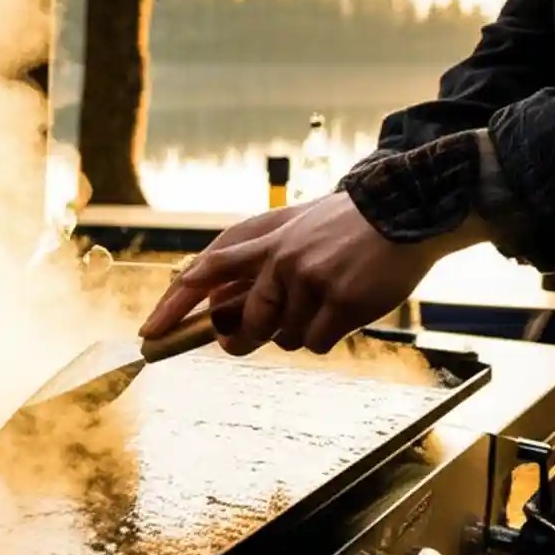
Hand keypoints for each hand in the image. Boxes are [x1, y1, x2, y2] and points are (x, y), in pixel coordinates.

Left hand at [139, 193, 484, 355]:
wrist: (404, 211)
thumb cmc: (345, 229)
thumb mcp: (291, 232)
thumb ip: (256, 264)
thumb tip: (219, 309)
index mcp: (263, 240)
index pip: (204, 273)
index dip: (173, 305)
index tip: (149, 333)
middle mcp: (279, 259)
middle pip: (244, 324)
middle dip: (244, 339)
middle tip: (246, 341)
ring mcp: (309, 279)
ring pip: (284, 338)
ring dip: (300, 331)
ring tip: (326, 300)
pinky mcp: (339, 300)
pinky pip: (315, 343)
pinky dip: (327, 336)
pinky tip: (345, 309)